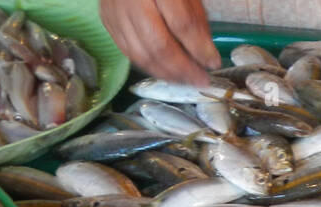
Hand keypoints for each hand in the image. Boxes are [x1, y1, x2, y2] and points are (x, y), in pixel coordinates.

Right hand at [99, 0, 221, 86]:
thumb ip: (196, 20)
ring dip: (167, 74)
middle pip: (158, 45)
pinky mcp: (107, 21)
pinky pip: (129, 53)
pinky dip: (150, 67)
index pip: (180, 23)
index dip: (198, 49)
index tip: (213, 64)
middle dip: (183, 69)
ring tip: (186, 80)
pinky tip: (166, 72)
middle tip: (200, 81)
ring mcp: (115, 11)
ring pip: (142, 55)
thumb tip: (207, 56)